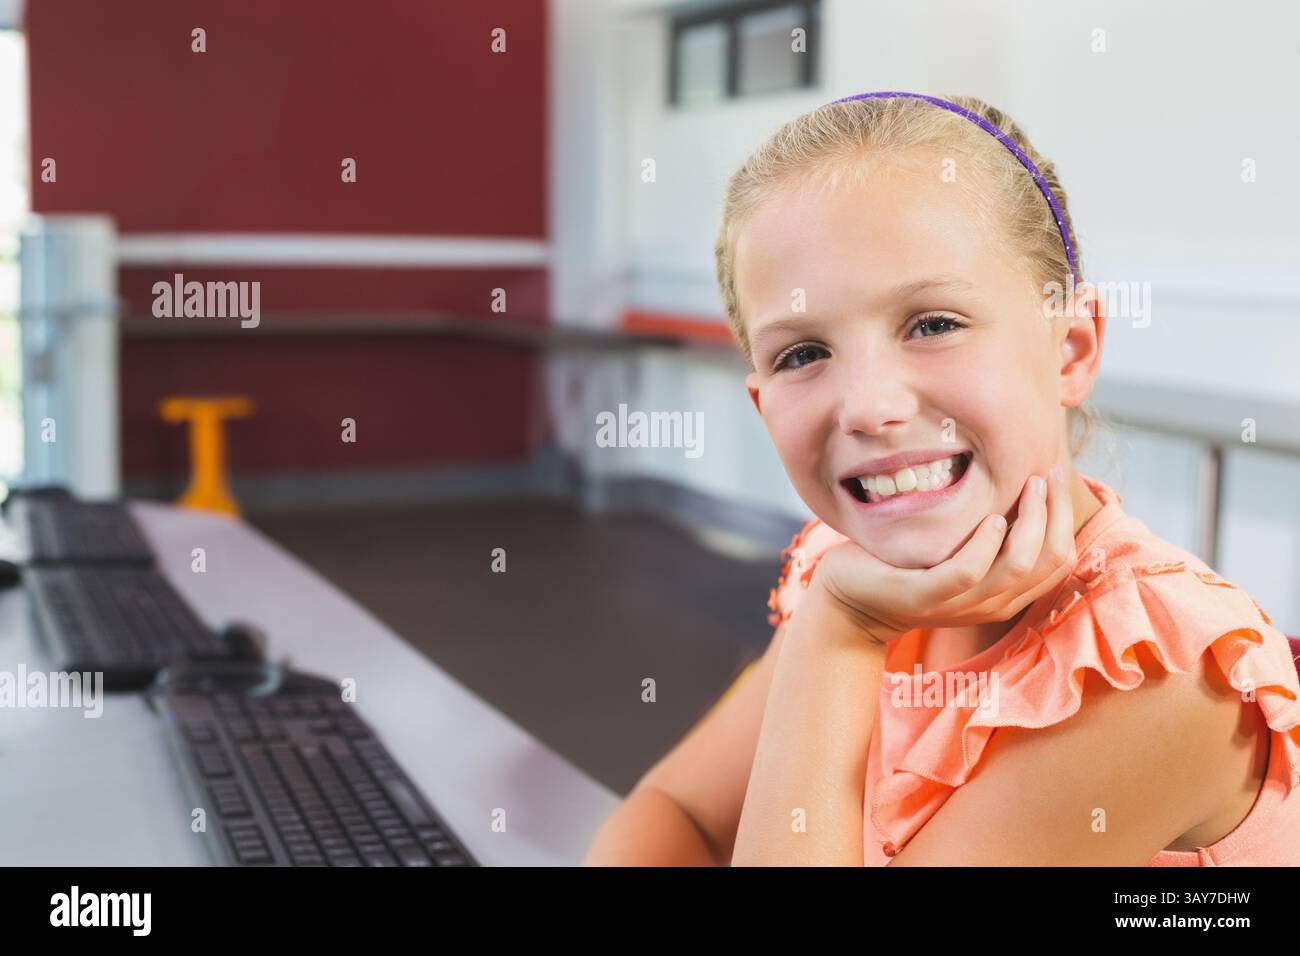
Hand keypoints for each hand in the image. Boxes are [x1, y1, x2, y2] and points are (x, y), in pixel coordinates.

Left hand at [813, 466, 1077, 645]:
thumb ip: (991, 532)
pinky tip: (989, 518)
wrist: (851, 598)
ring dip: (1030, 521)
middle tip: (1047, 473)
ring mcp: (959, 603)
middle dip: (1056, 512)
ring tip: (1027, 486)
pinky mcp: (925, 596)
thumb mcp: (958, 548)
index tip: (1056, 475)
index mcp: (1005, 593)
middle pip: (1049, 561)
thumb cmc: (908, 562)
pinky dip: (985, 544)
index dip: (1065, 517)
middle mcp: (991, 604)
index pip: (1060, 560)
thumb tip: (1020, 483)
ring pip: (1018, 566)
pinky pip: (968, 572)